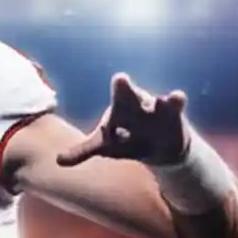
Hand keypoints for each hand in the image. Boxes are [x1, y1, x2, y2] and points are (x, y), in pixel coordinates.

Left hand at [57, 74, 189, 166]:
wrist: (157, 146)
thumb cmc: (126, 140)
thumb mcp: (104, 145)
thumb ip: (82, 151)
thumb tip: (57, 161)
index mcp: (121, 107)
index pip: (119, 96)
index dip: (121, 87)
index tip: (121, 77)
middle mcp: (138, 105)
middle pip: (132, 96)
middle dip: (127, 88)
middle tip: (121, 78)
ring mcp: (158, 111)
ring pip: (162, 103)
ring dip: (166, 100)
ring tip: (173, 96)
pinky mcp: (175, 119)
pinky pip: (177, 110)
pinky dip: (178, 104)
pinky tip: (180, 96)